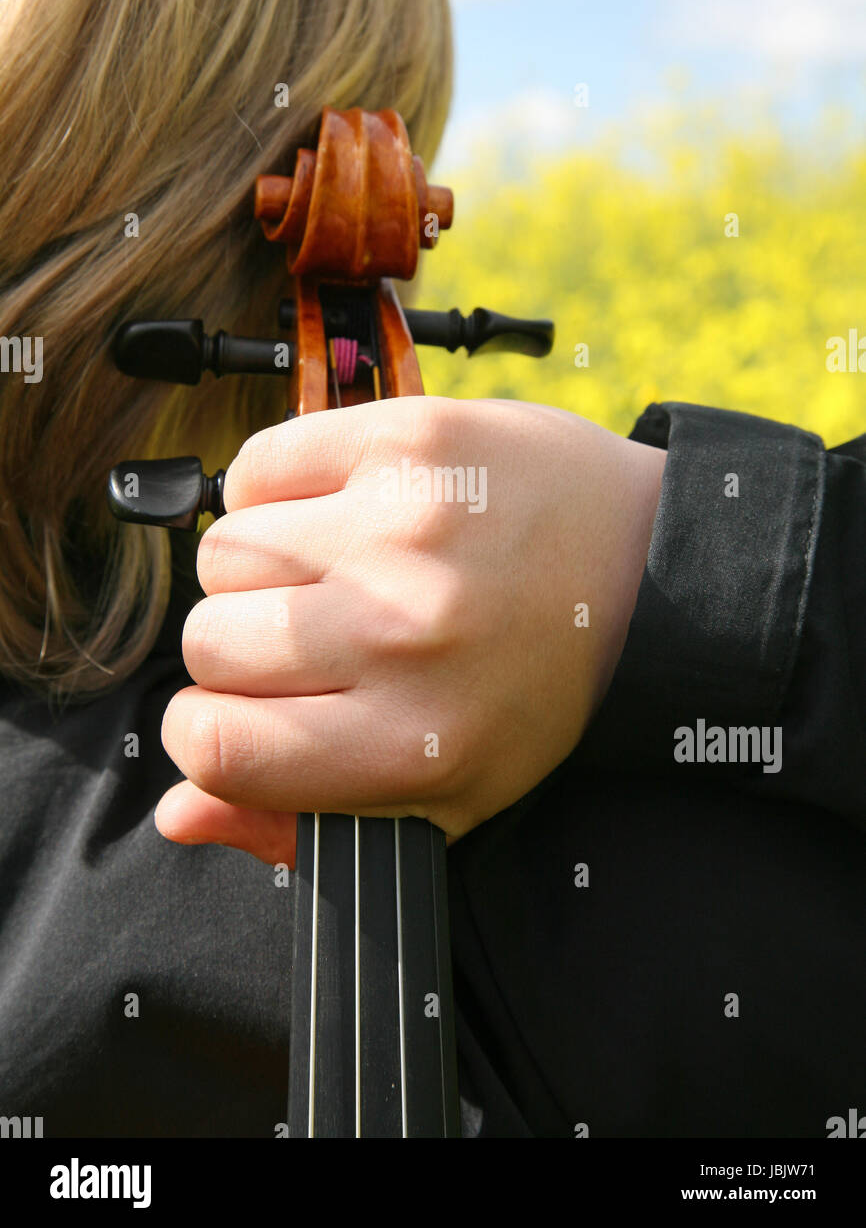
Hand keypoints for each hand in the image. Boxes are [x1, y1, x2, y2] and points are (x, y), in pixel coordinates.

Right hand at [156, 397, 664, 863]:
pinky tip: (339, 510)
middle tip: (318, 637)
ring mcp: (401, 528)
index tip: (241, 713)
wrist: (649, 569)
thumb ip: (301, 821)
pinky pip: (259, 463)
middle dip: (243, 647)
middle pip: (210, 641)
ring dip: (262, 568)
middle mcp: (400, 636)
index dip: (207, 732)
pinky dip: (277, 489)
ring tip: (338, 570)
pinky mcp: (407, 440)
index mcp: (408, 742)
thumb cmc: (538, 689)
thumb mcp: (444, 795)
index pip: (215, 746)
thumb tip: (180, 813)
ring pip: (225, 552)